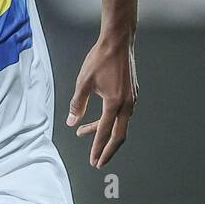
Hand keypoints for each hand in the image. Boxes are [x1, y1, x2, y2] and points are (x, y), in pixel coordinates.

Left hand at [66, 36, 137, 167]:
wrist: (118, 41)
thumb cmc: (100, 59)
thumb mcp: (83, 83)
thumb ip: (77, 105)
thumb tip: (72, 123)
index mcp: (115, 103)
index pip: (105, 132)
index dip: (97, 148)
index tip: (93, 161)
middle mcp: (127, 103)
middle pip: (119, 135)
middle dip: (107, 150)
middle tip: (97, 162)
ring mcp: (132, 98)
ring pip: (120, 124)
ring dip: (104, 132)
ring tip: (83, 133)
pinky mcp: (132, 93)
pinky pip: (123, 114)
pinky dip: (112, 122)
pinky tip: (100, 119)